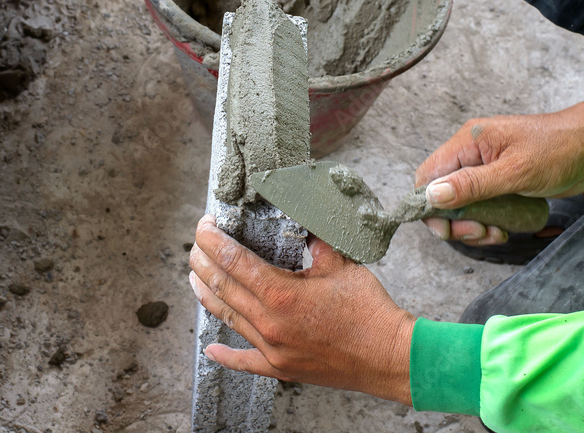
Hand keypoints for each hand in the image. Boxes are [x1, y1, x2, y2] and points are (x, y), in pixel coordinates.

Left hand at [188, 214, 415, 404]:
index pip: (233, 260)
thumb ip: (313, 238)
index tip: (204, 226)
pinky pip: (244, 362)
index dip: (213, 240)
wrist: (388, 356)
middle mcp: (269, 322)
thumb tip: (300, 216)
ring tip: (195, 276)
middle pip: (222, 287)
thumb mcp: (340, 263)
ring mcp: (272, 349)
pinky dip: (225, 354)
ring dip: (207, 294)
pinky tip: (210, 348)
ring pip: (227, 317)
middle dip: (203, 262)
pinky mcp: (280, 367)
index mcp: (281, 293)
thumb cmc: (369, 310)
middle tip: (197, 245)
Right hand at [415, 99, 583, 245]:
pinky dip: (486, 222)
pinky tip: (503, 230)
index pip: (428, 175)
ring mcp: (485, 168)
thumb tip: (432, 195)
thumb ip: (473, 184)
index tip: (448, 229)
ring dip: (472, 225)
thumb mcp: (516, 171)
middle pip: (440, 193)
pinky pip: (480, 206)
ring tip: (495, 234)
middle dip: (455, 220)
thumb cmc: (559, 150)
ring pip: (460, 204)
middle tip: (479, 234)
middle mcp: (471, 153)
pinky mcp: (499, 181)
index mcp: (469, 141)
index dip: (429, 205)